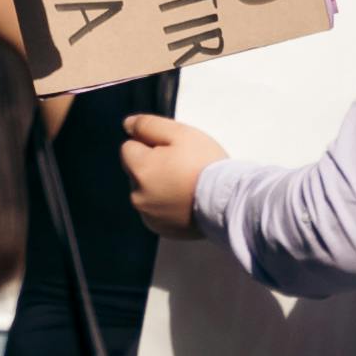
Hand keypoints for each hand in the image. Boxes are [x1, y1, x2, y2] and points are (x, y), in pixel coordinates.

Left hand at [123, 114, 226, 236]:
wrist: (228, 202)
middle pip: (136, 171)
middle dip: (152, 165)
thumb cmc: (205, 165)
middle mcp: (138, 196)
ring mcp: (149, 216)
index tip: (172, 150)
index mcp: (139, 170)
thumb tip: (128, 125)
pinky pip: (157, 211)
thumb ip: (148, 125)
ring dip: (158, 186)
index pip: (129, 148)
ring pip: (146, 192)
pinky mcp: (162, 229)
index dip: (150, 144)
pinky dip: (166, 205)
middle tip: (182, 166)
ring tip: (187, 185)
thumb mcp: (179, 133)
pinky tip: (186, 200)